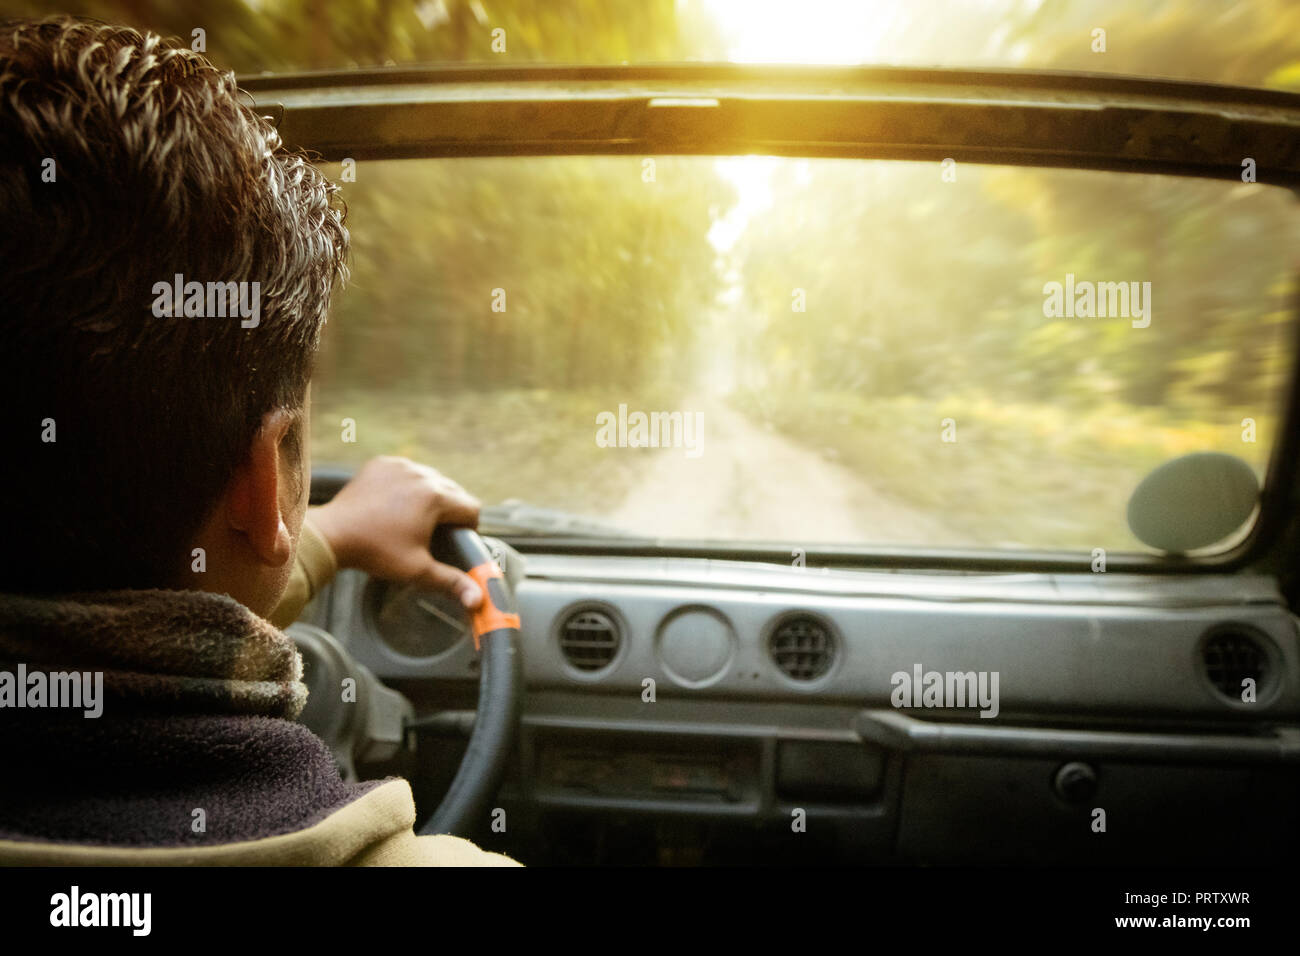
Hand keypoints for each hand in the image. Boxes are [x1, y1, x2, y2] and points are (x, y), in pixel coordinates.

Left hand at [309, 456, 483, 609]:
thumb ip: (452, 582)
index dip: (468, 527)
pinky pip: (407, 471)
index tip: (454, 539)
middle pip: (454, 491)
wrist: (332, 535)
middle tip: (433, 533)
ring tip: (413, 519)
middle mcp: (421, 474)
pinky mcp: (383, 464)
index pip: (471, 508)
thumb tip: (478, 600)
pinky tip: (396, 504)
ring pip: (431, 478)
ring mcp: (400, 466)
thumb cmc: (375, 553)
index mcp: (435, 497)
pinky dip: (407, 484)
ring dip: (430, 496)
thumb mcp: (417, 570)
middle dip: (450, 511)